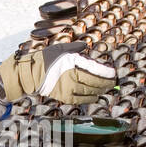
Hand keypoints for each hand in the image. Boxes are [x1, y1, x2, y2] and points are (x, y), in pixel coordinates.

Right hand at [0, 41, 115, 104]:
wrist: (31, 74)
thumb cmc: (46, 59)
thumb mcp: (60, 48)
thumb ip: (75, 47)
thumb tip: (86, 46)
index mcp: (74, 65)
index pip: (96, 70)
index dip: (107, 72)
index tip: (114, 72)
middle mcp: (73, 79)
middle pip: (96, 83)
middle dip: (107, 83)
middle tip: (113, 81)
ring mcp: (70, 90)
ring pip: (91, 92)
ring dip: (100, 91)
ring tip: (107, 88)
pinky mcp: (65, 98)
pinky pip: (82, 100)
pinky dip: (90, 98)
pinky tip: (95, 96)